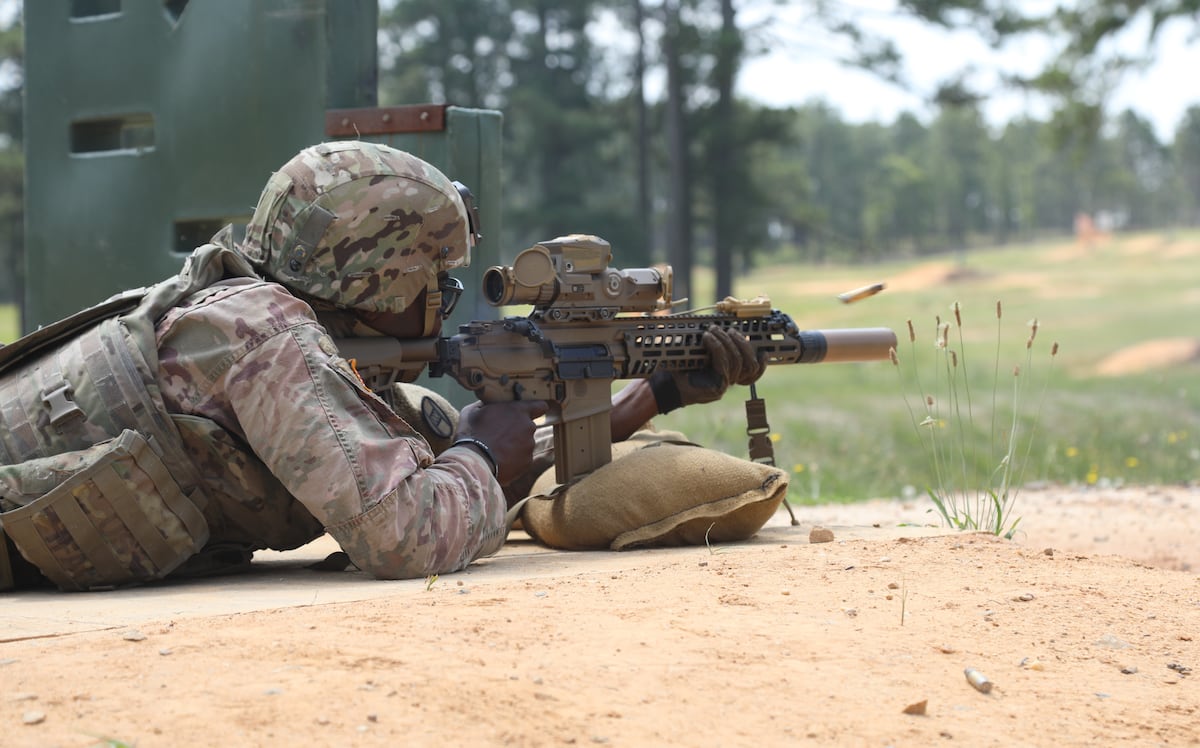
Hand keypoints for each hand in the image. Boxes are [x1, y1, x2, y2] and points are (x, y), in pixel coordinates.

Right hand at [455, 400, 547, 485]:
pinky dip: (514, 459)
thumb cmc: (471, 434)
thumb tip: (485, 404)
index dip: (535, 409)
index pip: (539, 406)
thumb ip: (484, 405)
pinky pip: (522, 458)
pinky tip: (500, 461)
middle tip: (500, 435)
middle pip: (527, 426)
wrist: (474, 463)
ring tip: (497, 451)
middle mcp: (528, 427)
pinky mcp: (528, 462)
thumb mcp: (472, 412)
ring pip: (525, 443)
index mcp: (518, 411)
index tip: (531, 412)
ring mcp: (529, 446)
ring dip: (515, 445)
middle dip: (517, 430)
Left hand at [648, 326, 764, 412]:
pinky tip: (707, 338)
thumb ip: (716, 344)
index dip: (762, 362)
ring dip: (726, 341)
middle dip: (742, 343)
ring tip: (712, 330)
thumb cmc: (679, 365)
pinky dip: (716, 347)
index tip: (763, 349)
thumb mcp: (700, 350)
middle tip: (729, 329)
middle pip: (749, 364)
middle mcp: (729, 381)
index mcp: (729, 374)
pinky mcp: (716, 388)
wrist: (663, 383)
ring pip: (736, 361)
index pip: (753, 371)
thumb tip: (725, 326)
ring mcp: (723, 386)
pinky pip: (723, 364)